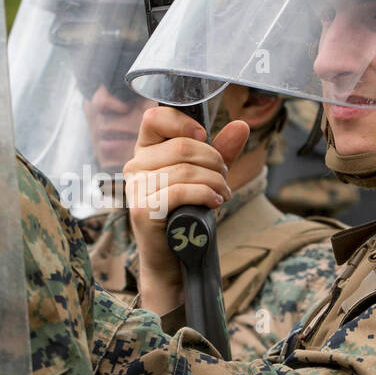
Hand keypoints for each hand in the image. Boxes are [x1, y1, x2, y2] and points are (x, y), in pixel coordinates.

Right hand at [122, 106, 248, 314]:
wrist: (176, 256)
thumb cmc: (188, 213)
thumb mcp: (206, 176)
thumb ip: (221, 151)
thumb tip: (241, 125)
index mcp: (145, 151)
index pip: (154, 118)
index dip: (182, 123)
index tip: (205, 136)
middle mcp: (134, 166)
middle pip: (181, 146)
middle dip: (214, 160)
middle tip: (225, 177)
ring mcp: (136, 189)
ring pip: (185, 169)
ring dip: (215, 181)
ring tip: (224, 192)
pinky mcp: (143, 210)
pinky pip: (180, 191)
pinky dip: (205, 194)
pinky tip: (216, 202)